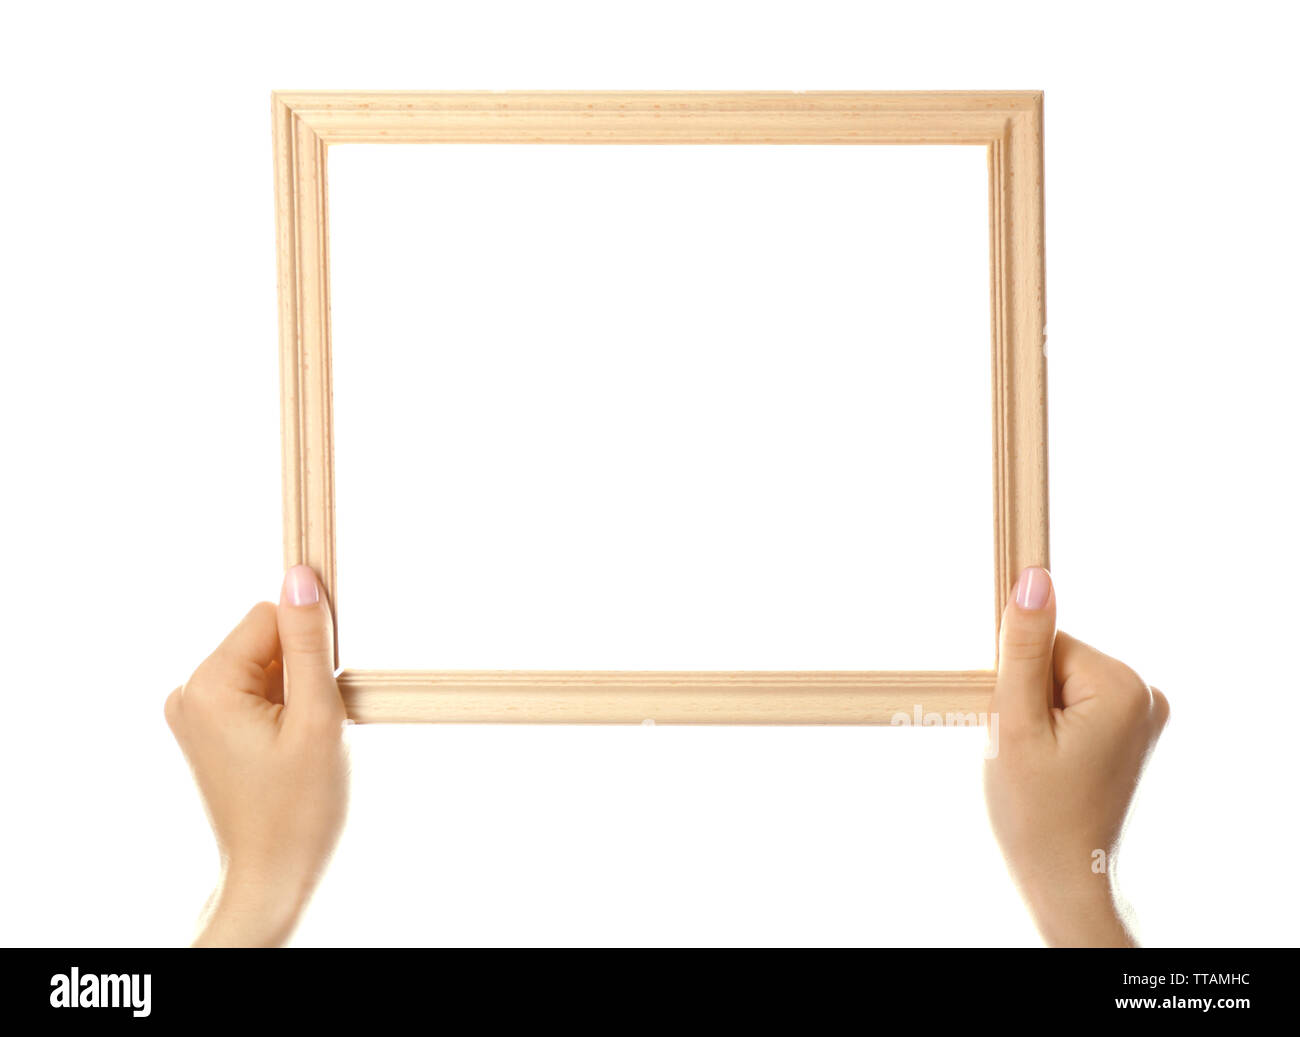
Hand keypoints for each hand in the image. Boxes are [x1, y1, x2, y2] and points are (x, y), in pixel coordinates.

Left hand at [165, 565, 348, 945]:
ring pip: (264, 664)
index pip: (271, 615)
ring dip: (293, 693)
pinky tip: (286, 749)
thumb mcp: (317, 717)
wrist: (272, 876)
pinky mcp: (204, 728)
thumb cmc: (298, 809)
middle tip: (309, 729)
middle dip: (300, 672)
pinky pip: (253, 689)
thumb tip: (300, 576)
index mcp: (208, 684)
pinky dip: (280, 710)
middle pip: (265, 638)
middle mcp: (188, 692)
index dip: (310, 646)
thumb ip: (309, 642)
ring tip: (297, 745)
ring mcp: (192, 712)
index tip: (319, 694)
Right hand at [984, 567, 1168, 945]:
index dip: (1016, 681)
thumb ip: (1024, 646)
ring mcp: (1145, 713)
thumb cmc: (1035, 810)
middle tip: (1029, 752)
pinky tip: (1056, 764)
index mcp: (1123, 686)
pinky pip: (1077, 700)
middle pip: (1057, 658)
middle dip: (1028, 697)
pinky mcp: (1133, 728)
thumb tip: (1035, 576)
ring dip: (1038, 712)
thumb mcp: (1016, 721)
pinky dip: (1054, 725)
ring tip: (1042, 763)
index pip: (1046, 641)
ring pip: (1062, 680)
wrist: (1063, 877)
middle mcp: (1147, 693)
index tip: (1021, 730)